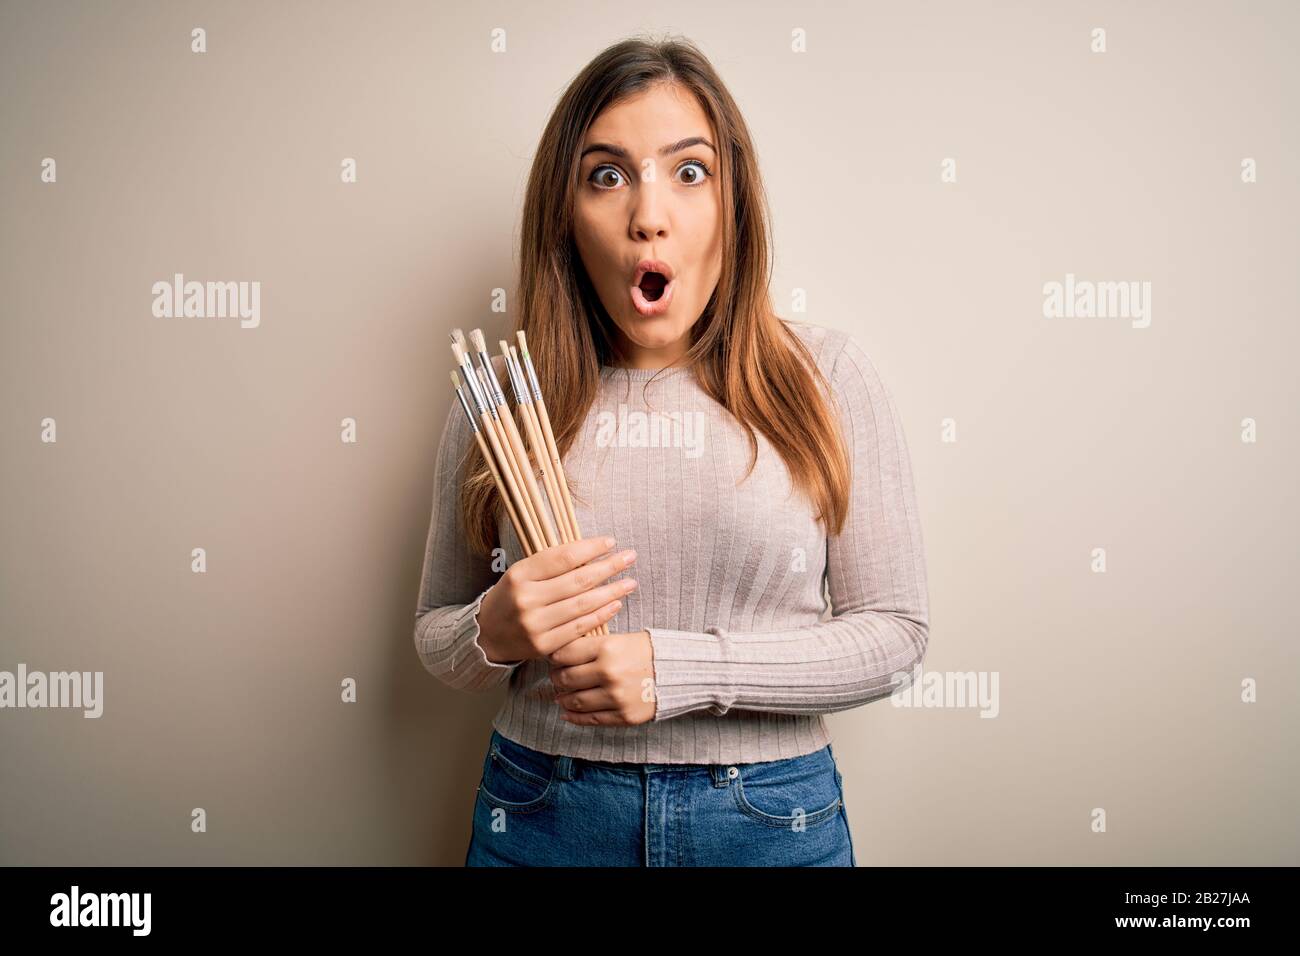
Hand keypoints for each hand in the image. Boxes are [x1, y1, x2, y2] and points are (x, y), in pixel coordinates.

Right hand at [476, 536, 638, 664]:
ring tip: (630, 582)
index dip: (590, 548)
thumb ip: (551, 564)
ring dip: (611, 592)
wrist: (488, 634)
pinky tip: (616, 604)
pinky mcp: (544, 645)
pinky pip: (580, 628)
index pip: (562, 557)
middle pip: (577, 580)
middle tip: (630, 557)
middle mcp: (526, 599)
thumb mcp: (522, 574)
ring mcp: (535, 624)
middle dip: (608, 567)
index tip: (611, 542)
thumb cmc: (511, 597)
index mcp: (520, 575)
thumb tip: (591, 551)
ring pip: (582, 605)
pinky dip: (601, 615)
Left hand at [548, 629, 656, 725]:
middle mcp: (609, 672)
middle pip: (566, 678)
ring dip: (563, 699)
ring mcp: (616, 696)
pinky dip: (574, 717)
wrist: (680, 672)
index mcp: (607, 648)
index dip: (554, 657)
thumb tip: (560, 653)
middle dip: (556, 678)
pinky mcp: (624, 716)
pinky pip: (590, 719)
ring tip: (560, 696)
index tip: (553, 659)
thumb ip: (591, 645)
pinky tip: (567, 713)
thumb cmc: (648, 651)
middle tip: (555, 677)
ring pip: (575, 701)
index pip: (565, 653)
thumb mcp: (620, 638)